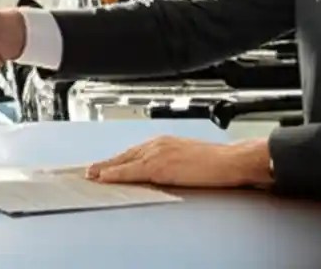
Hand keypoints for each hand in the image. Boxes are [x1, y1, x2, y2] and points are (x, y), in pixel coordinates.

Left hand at [85, 137, 273, 188]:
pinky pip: (132, 171)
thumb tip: (161, 174)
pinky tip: (105, 178)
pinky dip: (116, 174)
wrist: (230, 160)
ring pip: (125, 161)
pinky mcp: (160, 165)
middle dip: (107, 163)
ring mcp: (158, 153)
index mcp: (165, 142)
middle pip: (126, 154)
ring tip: (92, 175)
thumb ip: (171, 163)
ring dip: (107, 168)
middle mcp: (158, 143)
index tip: (106, 165)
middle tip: (91, 170)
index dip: (119, 159)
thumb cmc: (216, 162)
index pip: (136, 151)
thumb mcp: (188, 159)